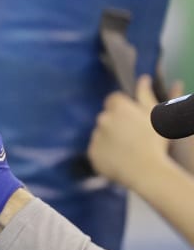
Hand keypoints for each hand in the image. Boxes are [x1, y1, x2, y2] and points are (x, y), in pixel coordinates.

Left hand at [88, 74, 174, 190]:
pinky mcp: (91, 153)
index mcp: (117, 106)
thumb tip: (143, 78)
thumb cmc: (156, 141)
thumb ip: (146, 95)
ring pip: (100, 134)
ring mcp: (95, 136)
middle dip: (116, 124)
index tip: (133, 120)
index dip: (124, 109)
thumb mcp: (157, 115)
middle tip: (132, 137)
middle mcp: (102, 118)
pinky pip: (97, 150)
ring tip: (127, 151)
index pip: (114, 100)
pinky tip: (119, 160)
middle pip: (106, 117)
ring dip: (109, 139)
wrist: (148, 171)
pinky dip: (105, 154)